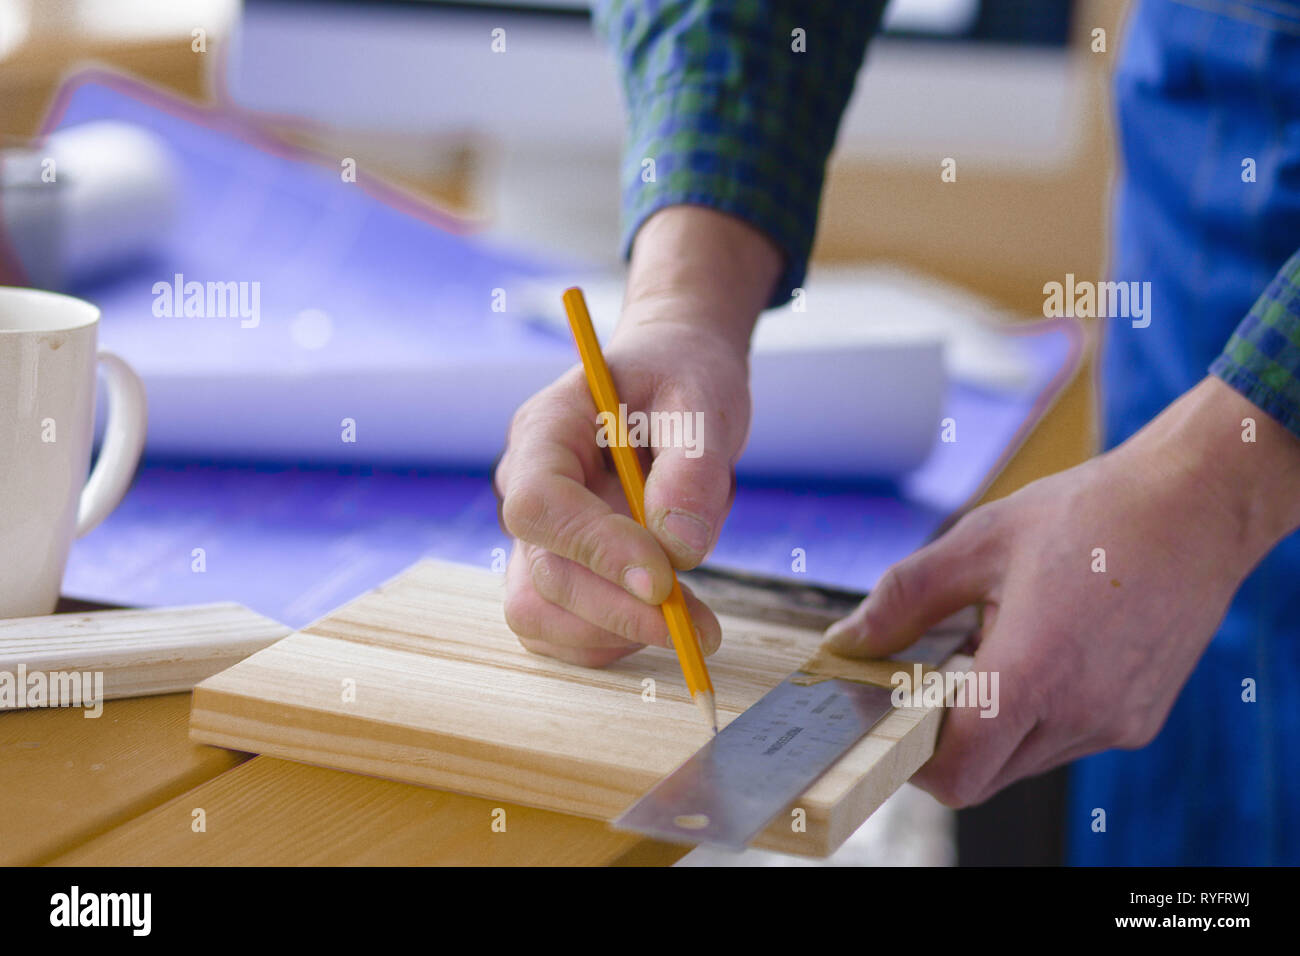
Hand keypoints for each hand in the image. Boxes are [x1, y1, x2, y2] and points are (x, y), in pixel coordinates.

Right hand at [495, 206, 782, 666]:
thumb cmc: (682, 377)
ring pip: (539, 615)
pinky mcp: (557, 569)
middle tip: (703, 629)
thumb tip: (683, 551)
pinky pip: (559, 629)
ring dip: (613, 633)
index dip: (595, 549)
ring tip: (691, 620)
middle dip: (622, 611)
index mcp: (545, 430)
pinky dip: (610, 640)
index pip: (540, 504)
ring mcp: (535, 535)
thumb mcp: (703, 400)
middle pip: (543, 574)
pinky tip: (666, 618)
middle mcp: (525, 487)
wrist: (673, 384)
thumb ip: (693, 467)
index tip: (665, 582)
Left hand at [823, 376, 1299, 806]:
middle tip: (936, 674)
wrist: (1196, 506)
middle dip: (948, 738)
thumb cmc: (1087, 515)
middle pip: (986, 774)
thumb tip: (846, 640)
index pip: (957, 773)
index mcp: (1034, 674)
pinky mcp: (1141, 720)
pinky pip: (1068, 741)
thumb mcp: (978, 542)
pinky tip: (1043, 651)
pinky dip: (1040, 715)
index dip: (914, 757)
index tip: (896, 714)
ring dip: (996, 726)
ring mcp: (1117, 724)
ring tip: (996, 649)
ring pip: (1026, 761)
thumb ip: (904, 598)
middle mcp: (1082, 715)